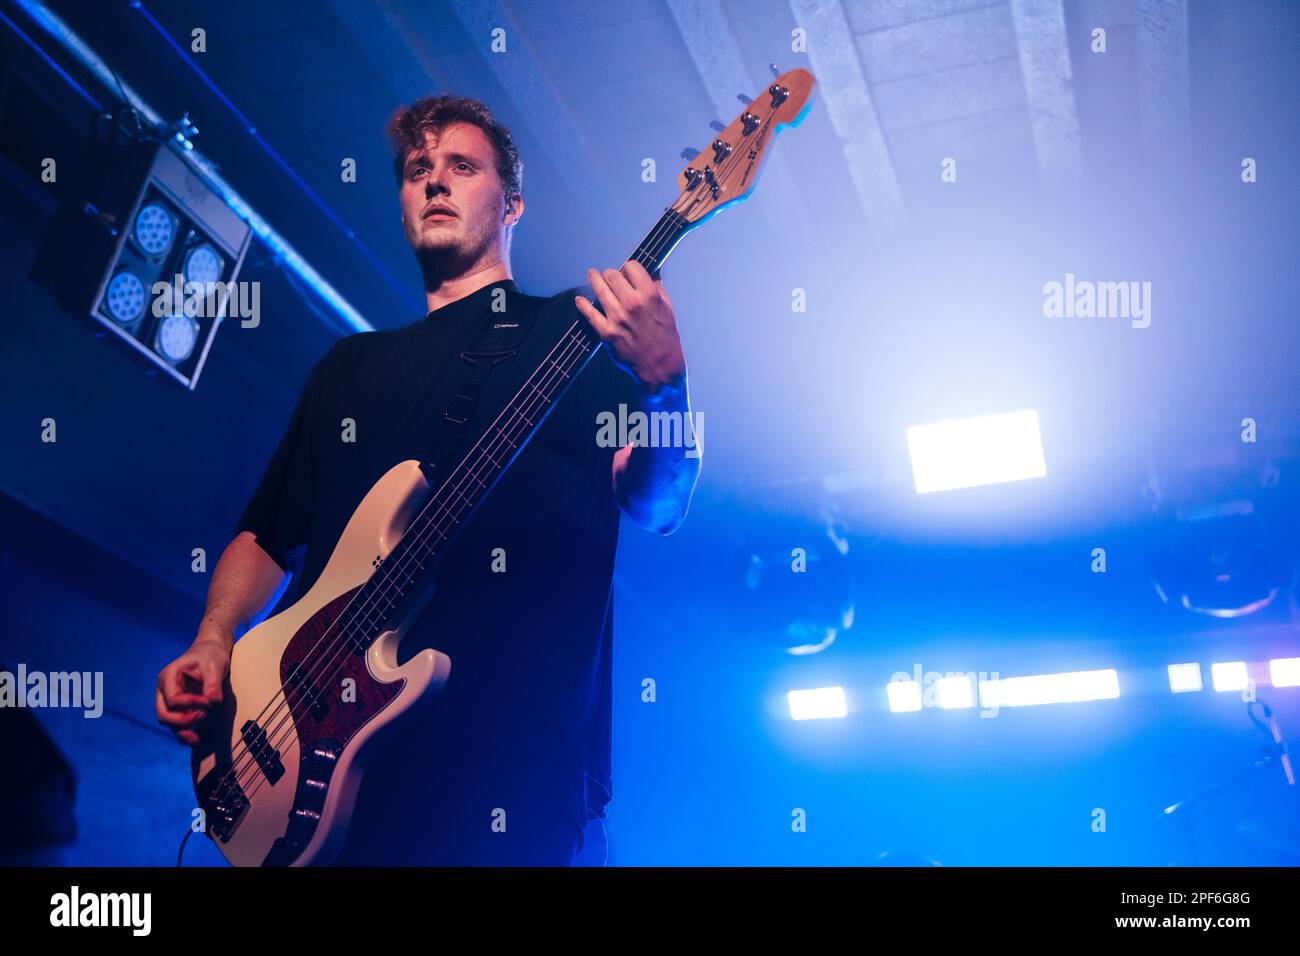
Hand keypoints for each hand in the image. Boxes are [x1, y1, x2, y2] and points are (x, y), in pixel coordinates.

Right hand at [156, 632, 229, 746]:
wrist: (211, 652)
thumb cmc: (211, 656)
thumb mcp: (214, 665)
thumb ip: (213, 683)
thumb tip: (213, 700)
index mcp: (169, 676)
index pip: (172, 698)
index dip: (189, 704)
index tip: (208, 701)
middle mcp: (164, 689)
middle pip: (164, 713)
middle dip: (182, 720)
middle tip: (203, 715)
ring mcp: (169, 699)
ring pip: (168, 721)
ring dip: (181, 730)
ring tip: (196, 737)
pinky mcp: (177, 706)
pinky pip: (175, 723)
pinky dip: (182, 732)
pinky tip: (193, 739)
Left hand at [575, 260, 685, 392]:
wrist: (660, 366)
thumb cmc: (666, 338)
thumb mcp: (668, 309)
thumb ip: (657, 288)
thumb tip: (651, 273)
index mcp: (649, 296)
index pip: (631, 267)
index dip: (628, 268)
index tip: (626, 272)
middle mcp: (632, 304)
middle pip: (612, 275)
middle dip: (611, 274)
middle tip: (610, 277)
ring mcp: (617, 318)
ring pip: (599, 288)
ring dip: (594, 279)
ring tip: (592, 275)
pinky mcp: (607, 332)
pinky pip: (590, 314)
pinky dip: (583, 304)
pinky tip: (580, 300)